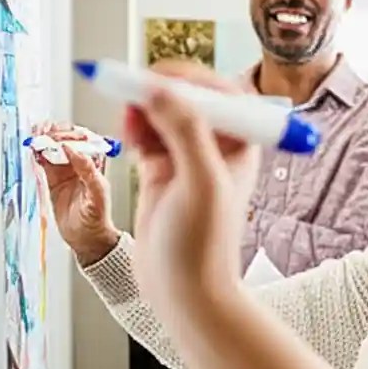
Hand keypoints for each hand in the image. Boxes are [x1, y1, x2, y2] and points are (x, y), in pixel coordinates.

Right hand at [32, 121, 119, 265]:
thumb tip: (72, 150)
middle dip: (56, 133)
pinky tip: (32, 149)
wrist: (86, 237)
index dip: (72, 134)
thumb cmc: (98, 217)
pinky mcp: (53, 179)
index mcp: (95, 163)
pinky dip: (37, 153)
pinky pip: (43, 161)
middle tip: (45, 133)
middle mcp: (80, 163)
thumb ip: (88, 171)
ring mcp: (65, 170)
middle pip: (66, 140)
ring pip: (53, 148)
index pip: (84, 140)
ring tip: (36, 137)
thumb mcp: (97, 194)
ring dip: (44, 140)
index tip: (61, 136)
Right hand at [125, 60, 259, 318]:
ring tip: (129, 125)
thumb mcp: (200, 182)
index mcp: (241, 143)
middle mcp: (217, 146)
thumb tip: (161, 88)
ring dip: (142, 108)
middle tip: (131, 94)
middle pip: (187, 96)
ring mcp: (187, 157)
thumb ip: (185, 131)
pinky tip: (127, 137)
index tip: (156, 76)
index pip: (220, 91)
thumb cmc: (204, 246)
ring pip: (161, 112)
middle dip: (158, 91)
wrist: (185, 292)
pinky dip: (134, 128)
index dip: (188, 78)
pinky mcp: (161, 171)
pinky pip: (145, 133)